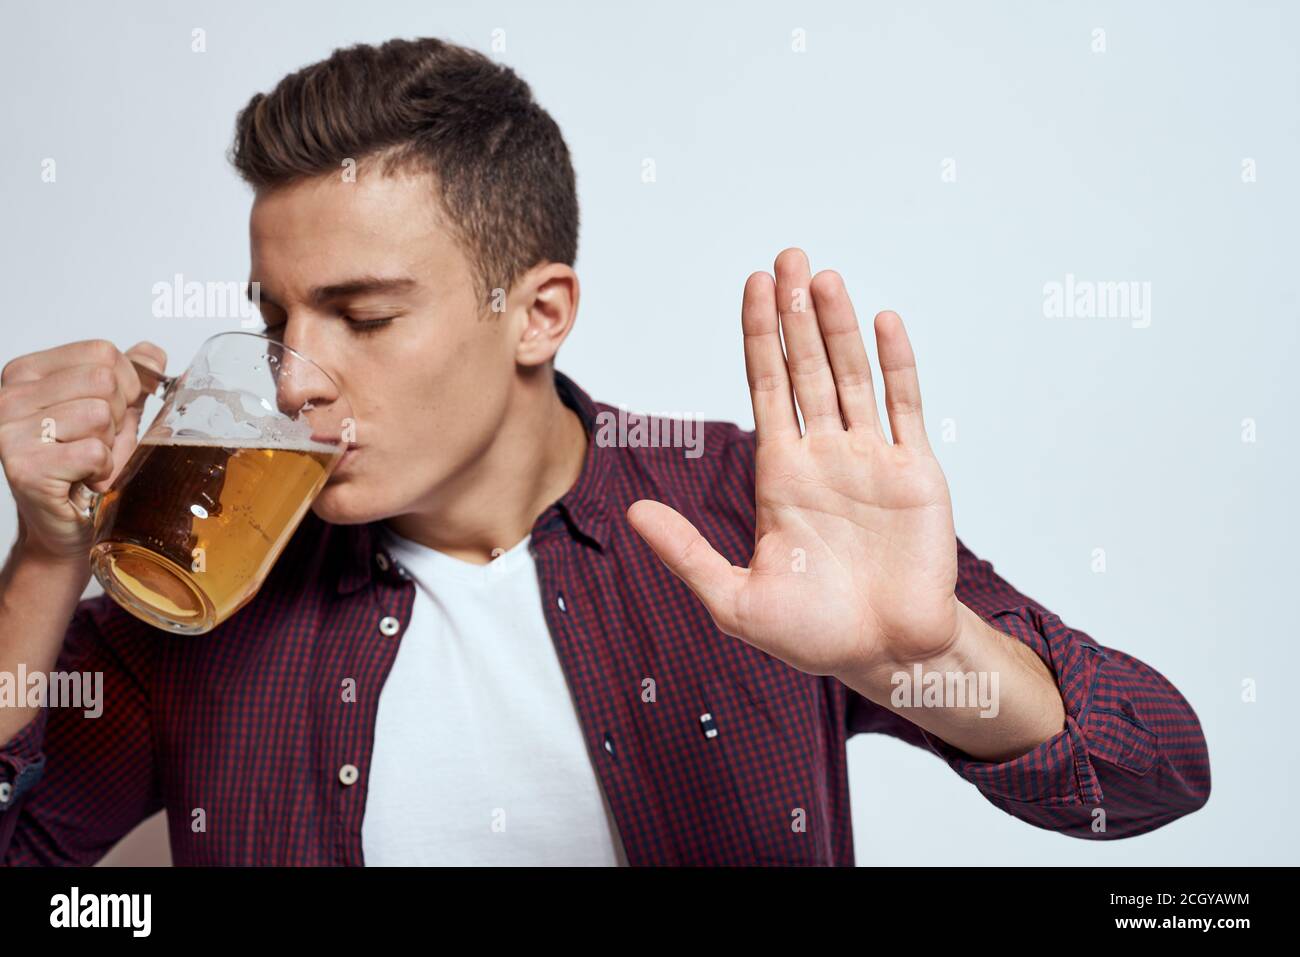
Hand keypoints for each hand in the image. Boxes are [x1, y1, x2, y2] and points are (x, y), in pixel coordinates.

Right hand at [0, 339, 166, 562]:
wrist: (65, 525)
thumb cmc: (86, 467)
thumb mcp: (114, 412)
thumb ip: (131, 377)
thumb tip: (152, 353)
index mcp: (27, 372)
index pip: (102, 351)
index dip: (126, 386)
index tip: (109, 414)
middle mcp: (9, 396)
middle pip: (103, 380)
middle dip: (117, 417)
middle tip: (97, 443)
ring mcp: (11, 431)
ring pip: (99, 414)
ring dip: (108, 445)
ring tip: (88, 461)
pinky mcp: (24, 467)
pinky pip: (93, 451)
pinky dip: (102, 469)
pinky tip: (84, 479)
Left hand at [628, 249, 958, 687]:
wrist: (886, 657)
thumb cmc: (813, 636)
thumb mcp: (735, 600)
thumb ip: (687, 553)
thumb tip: (633, 513)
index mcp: (780, 475)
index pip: (766, 388)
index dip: (760, 337)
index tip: (753, 286)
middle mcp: (824, 456)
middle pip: (806, 368)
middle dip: (794, 313)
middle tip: (786, 256)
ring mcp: (871, 460)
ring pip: (852, 376)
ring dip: (838, 326)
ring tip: (823, 276)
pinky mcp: (916, 473)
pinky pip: (905, 407)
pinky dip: (896, 364)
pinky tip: (882, 321)